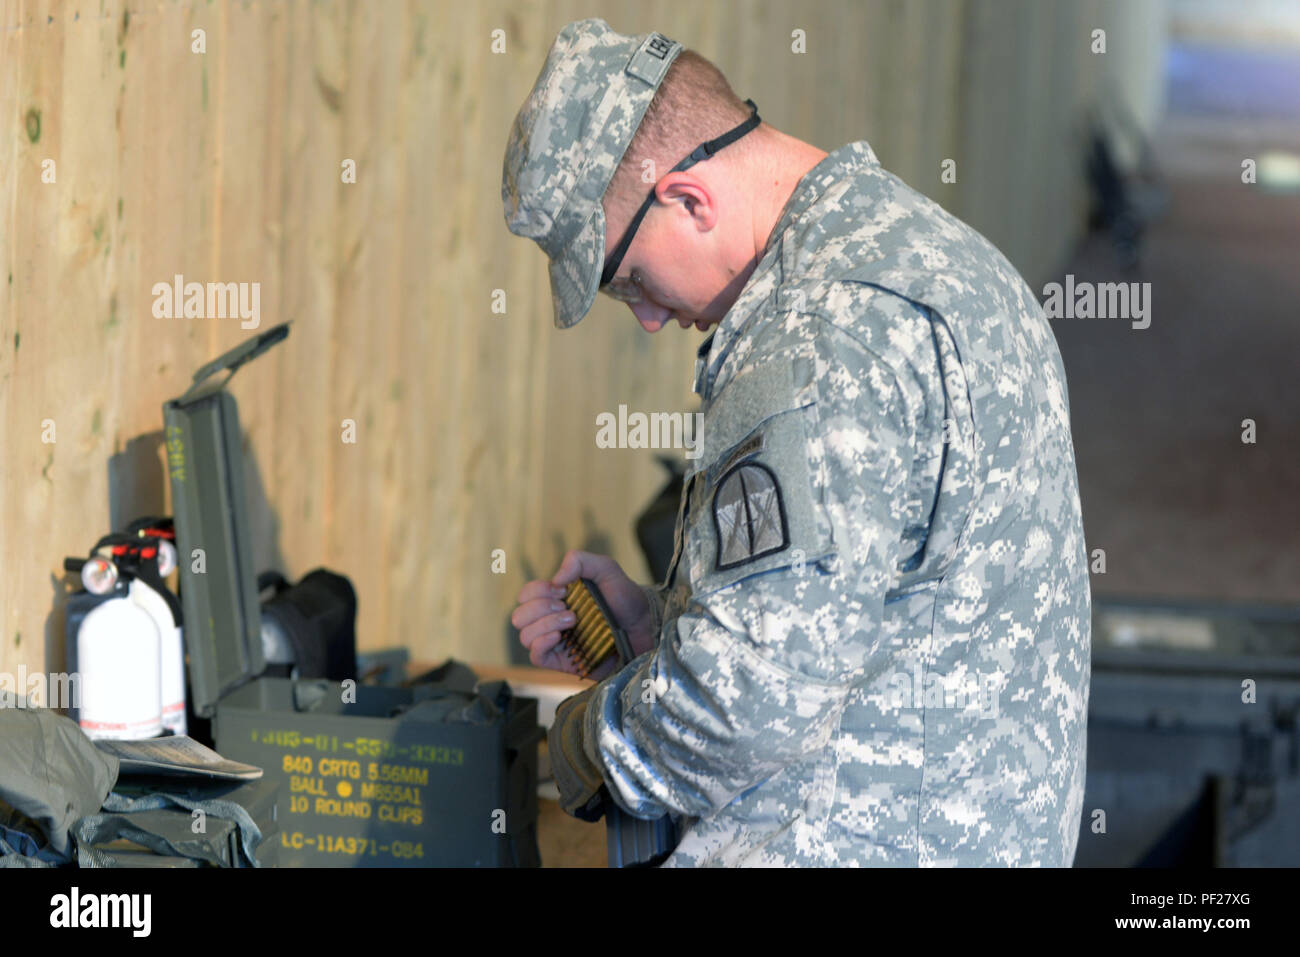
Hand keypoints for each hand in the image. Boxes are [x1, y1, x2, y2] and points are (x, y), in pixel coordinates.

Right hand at [511, 549, 656, 678]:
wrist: (644, 627)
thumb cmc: (626, 599)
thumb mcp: (606, 569)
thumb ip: (580, 561)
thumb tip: (556, 578)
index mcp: (556, 599)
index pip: (526, 595)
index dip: (537, 591)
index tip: (562, 590)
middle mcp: (551, 620)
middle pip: (519, 616)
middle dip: (539, 607)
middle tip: (566, 606)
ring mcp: (556, 642)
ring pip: (524, 635)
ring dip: (544, 624)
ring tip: (572, 620)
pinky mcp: (563, 662)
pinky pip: (535, 656)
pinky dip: (542, 642)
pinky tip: (560, 635)